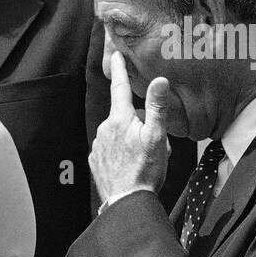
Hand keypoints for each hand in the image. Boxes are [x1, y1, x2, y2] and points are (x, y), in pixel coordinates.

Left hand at [89, 51, 170, 204]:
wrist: (127, 201)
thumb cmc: (146, 170)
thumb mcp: (157, 136)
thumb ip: (157, 107)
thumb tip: (159, 80)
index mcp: (119, 119)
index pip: (120, 88)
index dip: (121, 70)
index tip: (117, 55)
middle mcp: (104, 129)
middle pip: (126, 116)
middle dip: (139, 124)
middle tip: (153, 144)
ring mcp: (98, 145)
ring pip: (119, 134)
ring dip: (131, 140)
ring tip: (143, 159)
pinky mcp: (95, 160)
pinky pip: (111, 149)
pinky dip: (121, 153)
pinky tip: (130, 165)